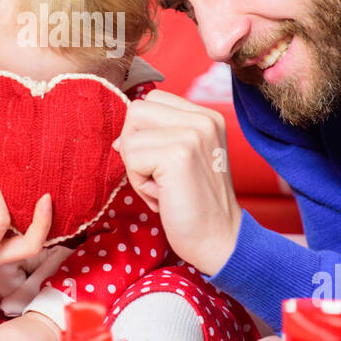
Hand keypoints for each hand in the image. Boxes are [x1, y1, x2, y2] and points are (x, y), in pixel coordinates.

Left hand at [112, 88, 240, 274]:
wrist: (220, 240)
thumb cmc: (195, 205)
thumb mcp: (184, 159)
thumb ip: (160, 137)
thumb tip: (119, 139)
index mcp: (206, 116)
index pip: (152, 100)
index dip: (143, 133)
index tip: (160, 163)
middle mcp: (203, 119)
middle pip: (137, 111)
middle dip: (136, 147)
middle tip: (159, 177)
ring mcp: (193, 134)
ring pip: (130, 136)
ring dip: (136, 168)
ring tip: (163, 188)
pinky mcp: (179, 155)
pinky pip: (131, 158)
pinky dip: (139, 183)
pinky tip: (163, 196)